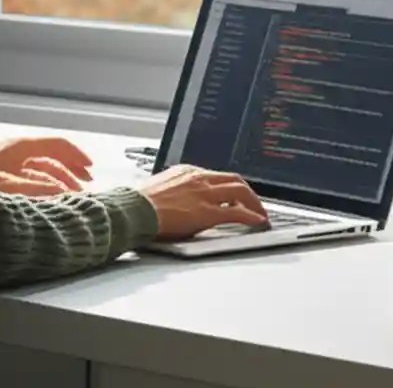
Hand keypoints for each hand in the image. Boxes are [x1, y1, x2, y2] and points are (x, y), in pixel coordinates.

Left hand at [0, 137, 93, 196]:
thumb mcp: (6, 184)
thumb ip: (36, 188)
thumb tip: (63, 192)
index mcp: (23, 147)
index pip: (58, 145)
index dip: (76, 155)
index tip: (90, 168)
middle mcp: (19, 151)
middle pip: (52, 158)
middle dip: (71, 171)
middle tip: (85, 185)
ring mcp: (9, 161)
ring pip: (42, 168)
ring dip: (59, 179)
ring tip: (71, 193)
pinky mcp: (0, 173)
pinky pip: (30, 175)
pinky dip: (44, 184)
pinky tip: (48, 195)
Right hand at [138, 165, 269, 240]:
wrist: (132, 211)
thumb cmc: (138, 205)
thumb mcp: (159, 189)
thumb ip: (174, 191)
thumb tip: (177, 201)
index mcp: (187, 171)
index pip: (216, 175)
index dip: (230, 186)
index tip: (235, 194)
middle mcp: (199, 178)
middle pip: (234, 179)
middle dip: (248, 192)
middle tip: (254, 203)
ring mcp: (204, 194)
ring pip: (240, 192)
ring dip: (254, 203)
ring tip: (260, 214)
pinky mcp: (207, 212)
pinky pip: (237, 212)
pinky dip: (251, 216)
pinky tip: (258, 222)